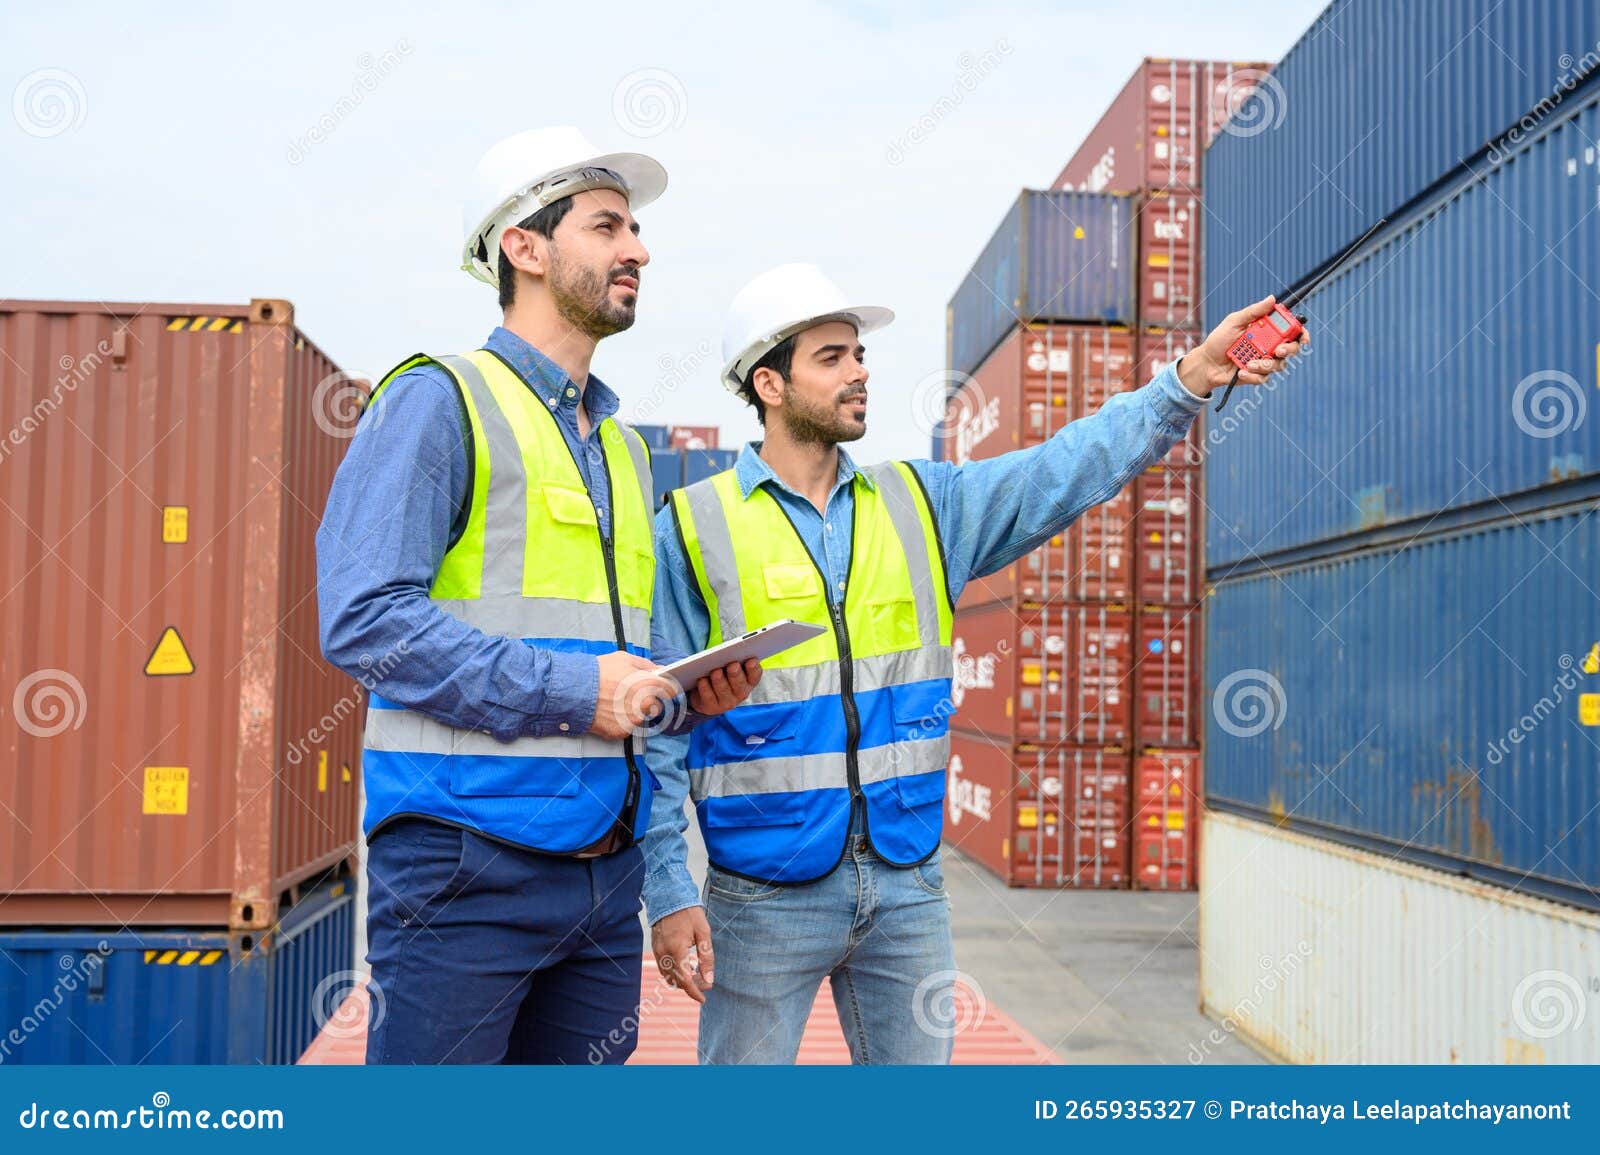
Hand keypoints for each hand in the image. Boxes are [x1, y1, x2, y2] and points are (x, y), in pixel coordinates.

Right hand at [591, 651, 677, 739]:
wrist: (575, 691)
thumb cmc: (599, 672)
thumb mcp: (624, 659)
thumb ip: (646, 665)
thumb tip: (659, 671)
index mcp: (650, 685)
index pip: (671, 690)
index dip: (667, 688)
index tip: (663, 689)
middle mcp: (646, 705)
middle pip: (656, 705)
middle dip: (648, 700)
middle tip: (630, 694)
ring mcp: (634, 720)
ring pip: (641, 717)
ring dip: (634, 712)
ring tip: (616, 702)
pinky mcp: (622, 732)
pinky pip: (627, 727)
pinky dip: (621, 722)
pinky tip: (609, 712)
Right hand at [652, 906, 714, 1002]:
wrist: (669, 897)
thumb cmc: (689, 913)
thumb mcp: (703, 933)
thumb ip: (706, 958)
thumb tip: (709, 980)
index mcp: (677, 951)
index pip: (685, 981)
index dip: (695, 993)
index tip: (703, 999)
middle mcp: (664, 954)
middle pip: (676, 981)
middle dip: (691, 986)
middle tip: (705, 983)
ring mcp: (657, 951)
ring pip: (668, 976)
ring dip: (682, 980)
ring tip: (696, 974)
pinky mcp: (655, 948)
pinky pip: (663, 968)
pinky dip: (674, 972)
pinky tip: (685, 965)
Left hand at [687, 659, 761, 716]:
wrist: (705, 696)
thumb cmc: (721, 674)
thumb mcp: (728, 667)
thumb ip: (731, 659)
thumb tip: (728, 651)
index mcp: (748, 681)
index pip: (755, 676)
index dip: (754, 669)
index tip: (751, 660)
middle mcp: (740, 693)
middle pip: (739, 685)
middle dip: (736, 675)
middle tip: (733, 665)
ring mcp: (726, 702)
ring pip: (724, 691)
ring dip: (720, 681)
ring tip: (716, 671)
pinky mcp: (712, 707)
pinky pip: (709, 697)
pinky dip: (705, 688)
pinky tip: (702, 680)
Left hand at [1176, 295, 1307, 396]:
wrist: (1206, 364)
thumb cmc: (1219, 341)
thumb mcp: (1234, 322)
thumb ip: (1253, 312)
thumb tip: (1272, 298)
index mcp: (1267, 330)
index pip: (1291, 330)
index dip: (1301, 333)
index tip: (1302, 338)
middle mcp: (1269, 345)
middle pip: (1292, 348)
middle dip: (1288, 350)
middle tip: (1277, 351)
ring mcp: (1264, 360)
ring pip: (1279, 365)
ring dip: (1264, 364)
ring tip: (1247, 363)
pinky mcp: (1257, 375)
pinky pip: (1264, 377)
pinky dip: (1253, 376)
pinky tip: (1240, 372)